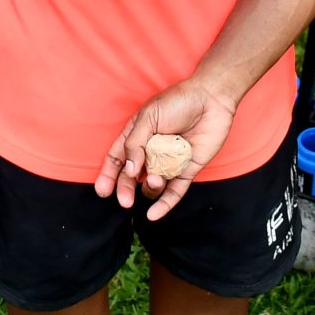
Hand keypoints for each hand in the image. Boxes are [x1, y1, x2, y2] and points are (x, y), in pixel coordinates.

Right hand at [97, 73, 237, 219]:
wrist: (211, 99)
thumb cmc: (178, 102)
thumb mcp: (149, 117)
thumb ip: (135, 143)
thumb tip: (128, 170)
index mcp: (137, 136)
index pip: (117, 158)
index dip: (108, 175)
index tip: (102, 191)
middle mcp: (151, 152)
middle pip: (132, 177)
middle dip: (125, 190)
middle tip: (124, 201)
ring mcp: (168, 163)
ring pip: (153, 185)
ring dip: (150, 187)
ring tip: (156, 179)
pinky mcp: (187, 170)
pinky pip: (174, 192)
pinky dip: (164, 204)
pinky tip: (153, 215)